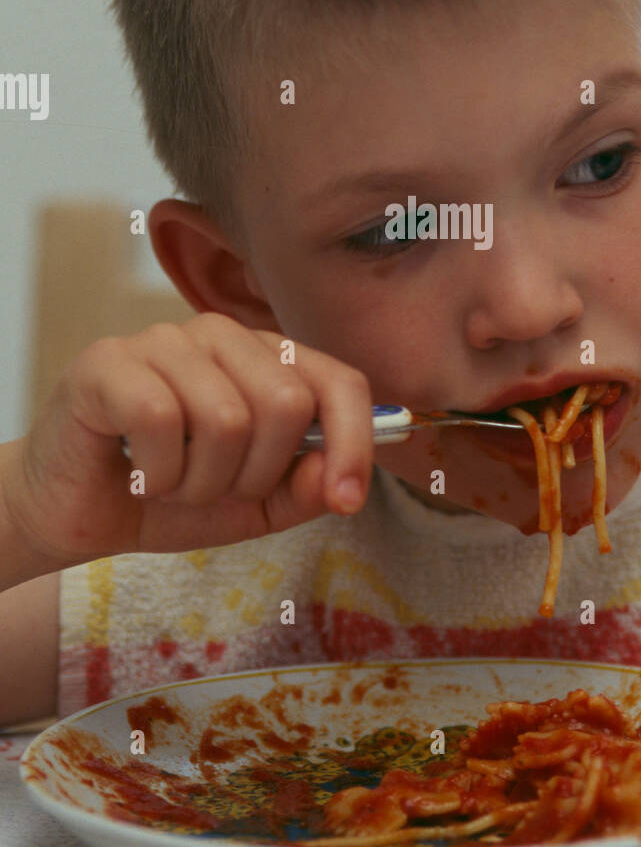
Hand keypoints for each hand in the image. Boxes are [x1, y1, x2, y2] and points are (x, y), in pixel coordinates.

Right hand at [2, 313, 373, 566]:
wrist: (79, 511)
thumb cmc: (171, 494)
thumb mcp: (254, 506)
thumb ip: (303, 490)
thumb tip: (338, 477)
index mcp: (267, 359)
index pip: (337, 380)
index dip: (354, 441)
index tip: (348, 499)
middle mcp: (221, 335)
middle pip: (285, 404)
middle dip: (257, 475)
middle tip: (215, 488)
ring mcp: (164, 340)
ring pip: (226, 418)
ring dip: (201, 481)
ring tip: (173, 482)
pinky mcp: (109, 361)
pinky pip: (161, 420)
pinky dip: (157, 472)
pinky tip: (140, 473)